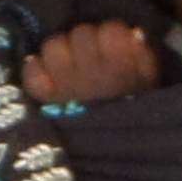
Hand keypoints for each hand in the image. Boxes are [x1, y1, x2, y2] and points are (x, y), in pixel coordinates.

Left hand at [21, 20, 159, 106]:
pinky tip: (44, 72)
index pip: (111, 31)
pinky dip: (35, 69)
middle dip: (86, 42)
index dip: (111, 35)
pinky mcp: (46, 97)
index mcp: (121, 67)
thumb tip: (133, 35)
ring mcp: (66, 84)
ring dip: (61, 52)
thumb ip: (143, 56)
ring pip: (53, 46)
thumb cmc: (131, 107)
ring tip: (69, 65)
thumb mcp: (149, 82)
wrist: (115, 149)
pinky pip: (32, 74)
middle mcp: (91, 72)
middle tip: (90, 56)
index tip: (113, 44)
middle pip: (81, 34)